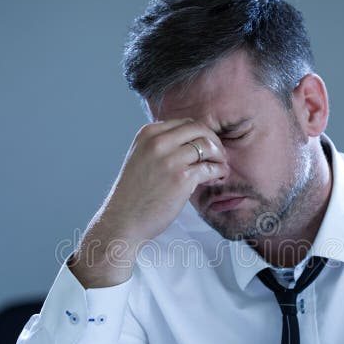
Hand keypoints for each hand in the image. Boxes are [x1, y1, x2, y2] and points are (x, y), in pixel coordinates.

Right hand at [69, 119, 227, 286]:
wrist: (123, 219)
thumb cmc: (133, 194)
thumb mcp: (140, 158)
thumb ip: (160, 146)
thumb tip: (191, 143)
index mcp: (148, 134)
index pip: (185, 123)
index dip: (201, 134)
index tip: (206, 146)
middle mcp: (158, 142)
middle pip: (199, 129)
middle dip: (214, 141)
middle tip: (219, 155)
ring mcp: (170, 160)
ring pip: (208, 146)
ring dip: (219, 157)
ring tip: (220, 168)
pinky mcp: (182, 178)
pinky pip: (210, 168)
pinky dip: (219, 172)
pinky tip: (217, 178)